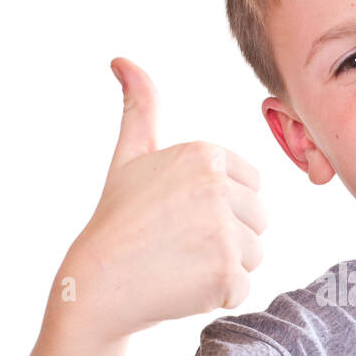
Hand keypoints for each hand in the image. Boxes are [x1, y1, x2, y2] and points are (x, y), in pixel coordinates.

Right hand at [63, 58, 268, 340]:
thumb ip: (140, 107)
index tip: (182, 215)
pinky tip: (181, 286)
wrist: (97, 283)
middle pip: (258, 220)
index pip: (251, 186)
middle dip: (227, 237)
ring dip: (224, 267)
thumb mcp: (130, 156)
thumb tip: (122, 61)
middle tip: (179, 244)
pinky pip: (243, 287)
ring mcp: (223, 231)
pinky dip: (217, 295)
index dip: (221, 206)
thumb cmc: (117, 220)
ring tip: (180, 264)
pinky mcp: (226, 272)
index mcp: (204, 154)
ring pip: (255, 254)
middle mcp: (217, 187)